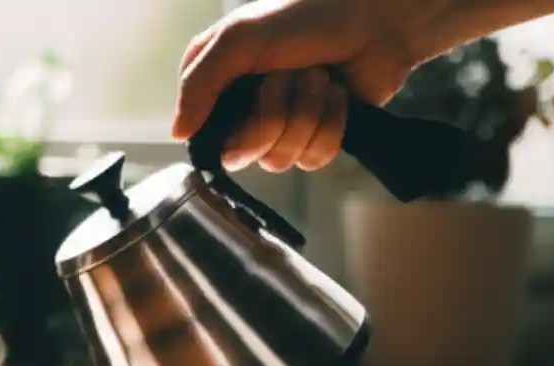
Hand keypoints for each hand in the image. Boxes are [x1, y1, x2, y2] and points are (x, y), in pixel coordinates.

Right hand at [172, 0, 425, 171]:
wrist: (375, 19)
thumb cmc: (306, 18)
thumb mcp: (238, 38)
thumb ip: (199, 84)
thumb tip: (178, 134)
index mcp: (216, 87)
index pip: (203, 136)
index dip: (229, 123)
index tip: (250, 91)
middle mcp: (243, 112)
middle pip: (244, 153)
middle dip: (275, 112)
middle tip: (291, 74)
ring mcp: (281, 128)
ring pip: (281, 158)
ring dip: (308, 113)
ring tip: (320, 78)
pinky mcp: (317, 138)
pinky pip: (313, 159)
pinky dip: (332, 123)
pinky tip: (339, 95)